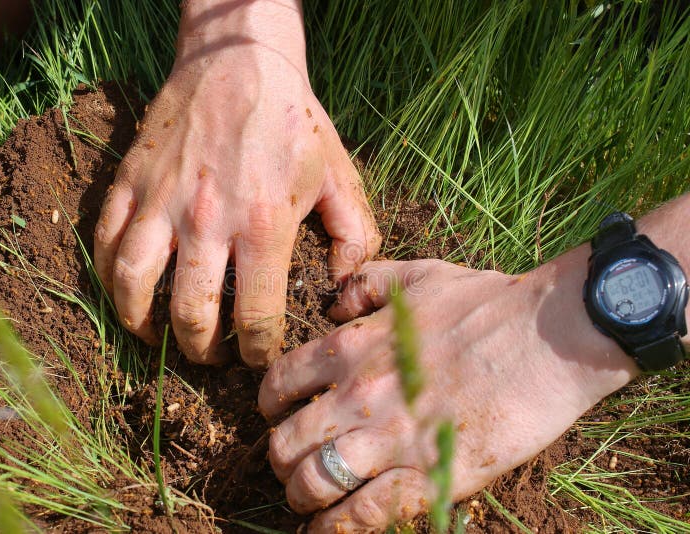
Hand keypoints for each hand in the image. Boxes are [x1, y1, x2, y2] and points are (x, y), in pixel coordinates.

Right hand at [93, 0, 379, 365]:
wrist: (239, 60)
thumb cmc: (293, 122)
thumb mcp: (340, 176)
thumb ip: (356, 238)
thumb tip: (343, 289)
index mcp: (265, 224)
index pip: (256, 317)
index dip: (258, 351)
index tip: (258, 356)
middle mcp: (208, 219)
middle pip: (191, 315)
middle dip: (202, 351)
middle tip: (210, 355)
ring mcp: (162, 200)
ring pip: (133, 285)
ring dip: (143, 326)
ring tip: (159, 336)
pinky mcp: (131, 181)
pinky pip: (104, 242)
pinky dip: (108, 279)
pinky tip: (126, 293)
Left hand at [259, 255, 637, 530]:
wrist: (546, 334)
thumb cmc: (486, 302)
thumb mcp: (416, 275)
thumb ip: (366, 284)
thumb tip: (332, 302)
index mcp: (351, 348)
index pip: (279, 385)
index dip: (268, 406)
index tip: (275, 415)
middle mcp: (357, 396)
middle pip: (286, 443)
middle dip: (280, 460)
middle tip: (292, 465)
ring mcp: (390, 439)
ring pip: (314, 484)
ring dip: (302, 497)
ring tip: (306, 501)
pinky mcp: (428, 476)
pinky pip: (363, 515)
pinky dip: (335, 529)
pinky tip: (326, 531)